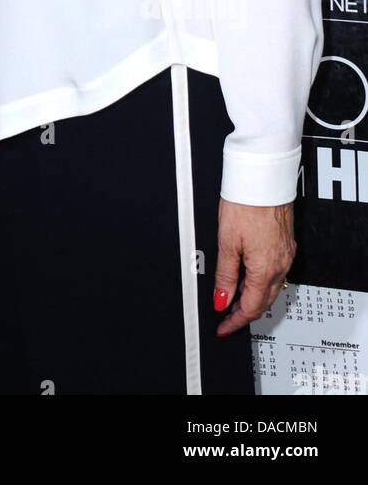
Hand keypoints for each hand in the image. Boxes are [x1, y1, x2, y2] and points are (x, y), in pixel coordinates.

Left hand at [214, 197, 294, 335]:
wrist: (264, 178)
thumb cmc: (246, 203)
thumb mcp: (227, 242)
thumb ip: (225, 275)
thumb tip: (221, 300)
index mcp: (265, 268)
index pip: (251, 307)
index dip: (235, 321)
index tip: (223, 328)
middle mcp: (280, 264)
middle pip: (263, 300)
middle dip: (244, 312)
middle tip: (225, 317)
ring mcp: (285, 254)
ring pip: (270, 287)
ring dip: (252, 296)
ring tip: (232, 297)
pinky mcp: (286, 243)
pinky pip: (275, 272)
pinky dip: (260, 280)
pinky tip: (247, 275)